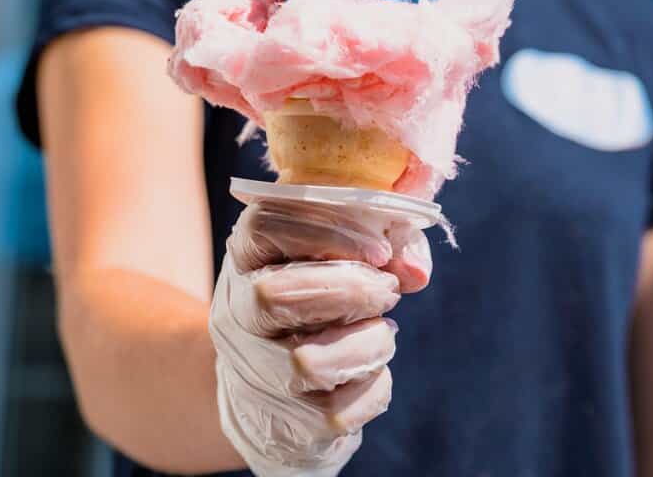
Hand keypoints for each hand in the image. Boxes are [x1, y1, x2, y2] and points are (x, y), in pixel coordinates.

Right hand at [209, 199, 431, 476]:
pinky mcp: (282, 427)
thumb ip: (390, 239)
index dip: (326, 231)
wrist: (268, 392)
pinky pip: (337, 412)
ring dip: (367, 343)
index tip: (380, 249)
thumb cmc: (320, 300)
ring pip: (307, 362)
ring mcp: (252, 374)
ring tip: (383, 333)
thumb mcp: (347, 252)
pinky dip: (373, 387)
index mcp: (246, 256)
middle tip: (389, 289)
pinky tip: (371, 370)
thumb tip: (415, 270)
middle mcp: (236, 313)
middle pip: (272, 296)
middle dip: (348, 290)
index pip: (264, 224)